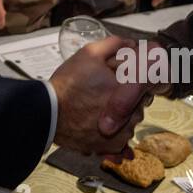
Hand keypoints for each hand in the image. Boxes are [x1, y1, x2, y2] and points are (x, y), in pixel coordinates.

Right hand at [49, 36, 152, 155]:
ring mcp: (122, 133)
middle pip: (137, 106)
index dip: (129, 84)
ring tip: (96, 110)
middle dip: (123, 101)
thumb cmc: (67, 85)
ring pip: (128, 123)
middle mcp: (130, 115)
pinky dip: (112, 134)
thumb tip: (130, 44)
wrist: (49, 113)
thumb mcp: (89, 54)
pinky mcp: (111, 147)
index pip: (144, 86)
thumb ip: (114, 44)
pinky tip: (97, 125)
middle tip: (101, 95)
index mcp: (129, 91)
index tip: (115, 83)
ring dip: (118, 118)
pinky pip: (120, 140)